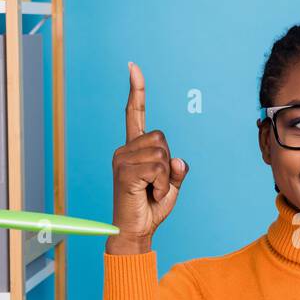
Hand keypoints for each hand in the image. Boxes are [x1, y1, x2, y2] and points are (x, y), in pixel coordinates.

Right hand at [107, 62, 187, 254]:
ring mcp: (122, 159)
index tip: (133, 67)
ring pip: (162, 153)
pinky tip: (150, 194)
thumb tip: (178, 158)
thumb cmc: (150, 208)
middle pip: (162, 137)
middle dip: (168, 163)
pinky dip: (162, 184)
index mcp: (133, 149)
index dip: (137, 91)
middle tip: (156, 185)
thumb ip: (176, 169)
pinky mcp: (124, 171)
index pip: (134, 114)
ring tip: (152, 191)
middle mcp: (124, 150)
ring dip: (165, 177)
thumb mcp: (171, 186)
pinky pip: (158, 168)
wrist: (134, 232)